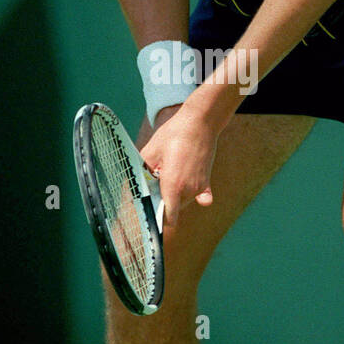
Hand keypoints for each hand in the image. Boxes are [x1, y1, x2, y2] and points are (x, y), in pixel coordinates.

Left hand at [140, 105, 215, 228]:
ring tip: (170, 175)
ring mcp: (199, 187)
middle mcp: (188, 190)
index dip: (159, 220)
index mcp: (173, 185)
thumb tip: (137, 184)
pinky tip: (188, 185)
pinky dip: (195, 196)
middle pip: (174, 209)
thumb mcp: (150, 151)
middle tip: (156, 184)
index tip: (152, 214)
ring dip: (176, 196)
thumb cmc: (173, 135)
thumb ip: (143, 172)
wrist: (200, 123)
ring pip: (184, 202)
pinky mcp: (206, 181)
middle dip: (164, 202)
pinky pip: (200, 197)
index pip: (169, 217)